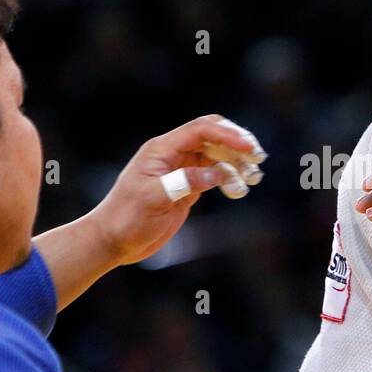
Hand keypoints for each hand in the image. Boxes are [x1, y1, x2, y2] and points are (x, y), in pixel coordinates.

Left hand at [92, 115, 266, 265]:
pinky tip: (240, 190)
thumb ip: (184, 182)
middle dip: (237, 143)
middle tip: (258, 158)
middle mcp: (173, 154)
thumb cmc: (127, 219)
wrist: (113, 240)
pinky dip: (230, 179)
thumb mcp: (153, 199)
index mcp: (162, 149)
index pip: (200, 130)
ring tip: (254, 178)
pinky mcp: (186, 187)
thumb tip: (217, 173)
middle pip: (212, 136)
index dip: (227, 135)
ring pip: (216, 155)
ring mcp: (181, 170)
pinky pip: (214, 175)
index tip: (248, 149)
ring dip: (237, 163)